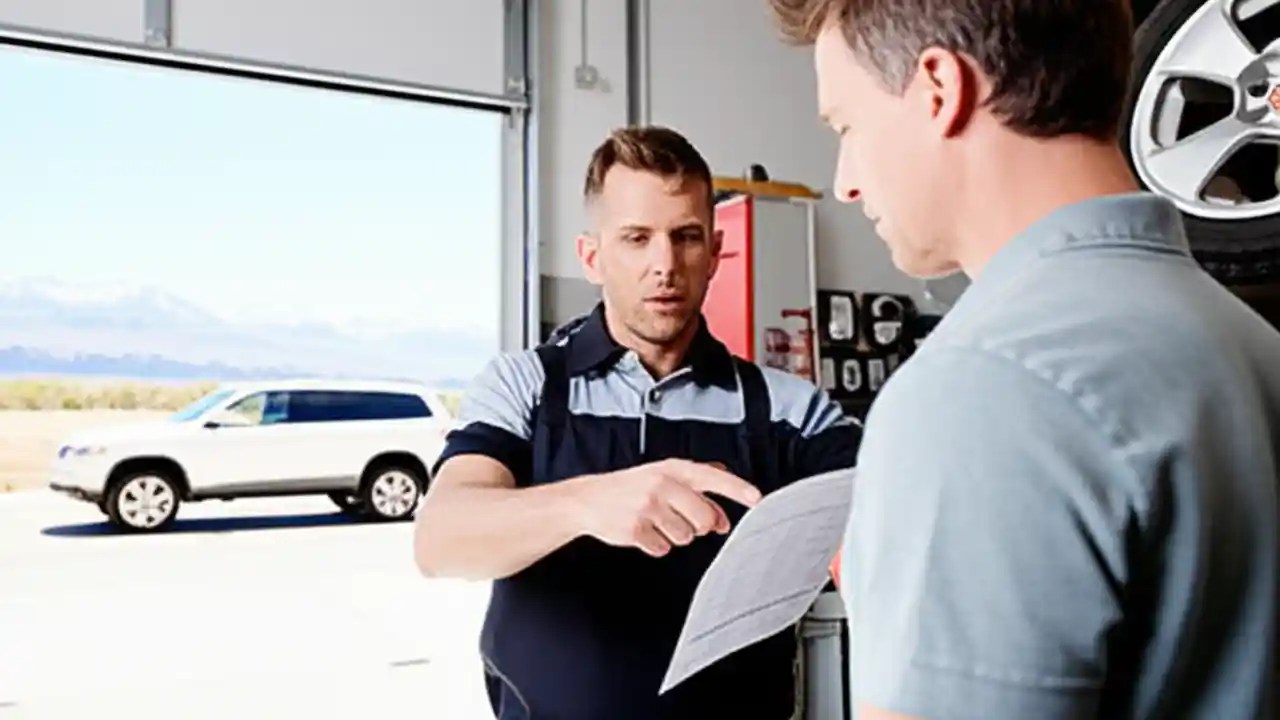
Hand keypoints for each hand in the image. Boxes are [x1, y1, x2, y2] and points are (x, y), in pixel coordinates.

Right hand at [572, 459, 761, 557]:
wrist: (590, 499)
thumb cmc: (631, 488)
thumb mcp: (663, 476)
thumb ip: (696, 490)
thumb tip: (724, 515)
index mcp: (672, 469)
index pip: (713, 478)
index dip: (738, 489)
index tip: (758, 499)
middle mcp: (662, 485)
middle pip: (705, 519)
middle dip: (698, 526)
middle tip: (679, 518)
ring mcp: (648, 507)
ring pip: (685, 537)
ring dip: (674, 535)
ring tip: (655, 521)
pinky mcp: (636, 529)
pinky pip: (663, 548)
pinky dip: (656, 545)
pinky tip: (643, 531)